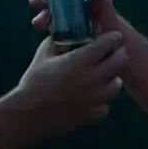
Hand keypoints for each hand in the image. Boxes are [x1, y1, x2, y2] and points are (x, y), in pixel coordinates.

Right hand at [8, 32, 127, 137]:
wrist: (27, 114)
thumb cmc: (33, 82)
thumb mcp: (42, 55)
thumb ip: (54, 42)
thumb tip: (58, 33)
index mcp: (80, 60)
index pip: (108, 43)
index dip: (112, 38)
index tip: (113, 37)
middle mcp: (92, 78)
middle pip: (120, 61)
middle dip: (118, 55)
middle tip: (112, 54)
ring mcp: (93, 98)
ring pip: (117, 86)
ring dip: (112, 79)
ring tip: (103, 77)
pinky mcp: (90, 115)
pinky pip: (105, 106)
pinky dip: (100, 102)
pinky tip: (91, 99)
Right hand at [25, 0, 123, 36]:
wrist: (110, 34)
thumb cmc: (106, 11)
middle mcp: (62, 1)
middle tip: (35, 1)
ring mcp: (60, 16)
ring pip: (44, 13)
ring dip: (39, 16)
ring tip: (40, 21)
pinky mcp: (60, 30)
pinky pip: (48, 27)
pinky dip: (44, 27)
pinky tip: (46, 29)